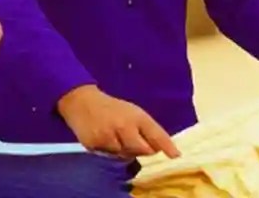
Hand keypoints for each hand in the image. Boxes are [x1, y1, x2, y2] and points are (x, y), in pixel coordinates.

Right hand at [58, 85, 179, 158]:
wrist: (82, 102)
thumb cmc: (112, 108)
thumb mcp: (133, 112)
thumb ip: (147, 129)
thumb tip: (159, 148)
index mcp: (136, 115)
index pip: (156, 133)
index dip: (167, 146)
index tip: (176, 155)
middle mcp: (124, 126)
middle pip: (143, 150)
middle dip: (144, 150)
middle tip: (135, 140)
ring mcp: (109, 137)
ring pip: (125, 156)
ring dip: (126, 151)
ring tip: (117, 136)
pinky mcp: (95, 145)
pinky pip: (109, 156)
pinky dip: (111, 152)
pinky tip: (106, 139)